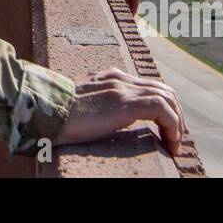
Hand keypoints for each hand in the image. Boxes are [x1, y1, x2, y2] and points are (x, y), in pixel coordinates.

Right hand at [53, 68, 185, 155]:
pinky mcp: (126, 103)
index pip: (148, 85)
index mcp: (110, 77)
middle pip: (163, 89)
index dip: (162, 105)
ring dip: (177, 123)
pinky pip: (163, 110)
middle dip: (175, 114)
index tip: (163, 128)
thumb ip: (96, 105)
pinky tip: (170, 144)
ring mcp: (123, 88)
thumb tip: (102, 122)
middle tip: (174, 137)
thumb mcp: (80, 106)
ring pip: (168, 98)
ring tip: (174, 144)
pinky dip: (173, 127)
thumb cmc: (55, 115)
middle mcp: (120, 78)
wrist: (45, 112)